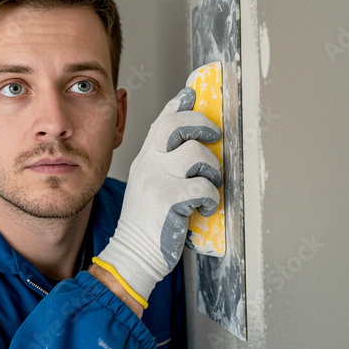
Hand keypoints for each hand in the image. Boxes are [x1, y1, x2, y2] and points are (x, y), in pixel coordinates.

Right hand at [95, 88, 221, 306]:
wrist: (133, 254)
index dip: (179, 105)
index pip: (161, 122)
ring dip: (213, 171)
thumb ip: (163, 165)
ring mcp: (157, 179)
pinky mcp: (169, 199)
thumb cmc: (147, 223)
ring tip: (209, 186)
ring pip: (197, 154)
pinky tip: (205, 208)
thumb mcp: (148, 186)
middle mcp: (149, 164)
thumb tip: (190, 147)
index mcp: (145, 159)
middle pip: (176, 125)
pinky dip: (211, 198)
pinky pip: (204, 186)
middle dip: (202, 124)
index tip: (192, 94)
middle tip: (215, 136)